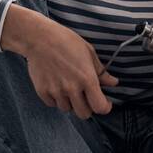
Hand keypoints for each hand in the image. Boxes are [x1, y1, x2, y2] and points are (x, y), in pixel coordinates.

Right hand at [2, 7, 117, 118]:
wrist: (39, 38)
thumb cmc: (65, 41)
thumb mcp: (88, 52)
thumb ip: (101, 71)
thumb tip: (113, 82)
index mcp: (87, 79)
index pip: (100, 107)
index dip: (105, 107)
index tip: (104, 103)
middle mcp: (72, 88)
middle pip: (84, 114)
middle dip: (87, 107)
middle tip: (86, 97)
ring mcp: (56, 91)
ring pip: (67, 109)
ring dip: (70, 103)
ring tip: (68, 88)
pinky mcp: (42, 91)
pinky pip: (52, 104)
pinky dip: (56, 99)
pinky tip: (57, 86)